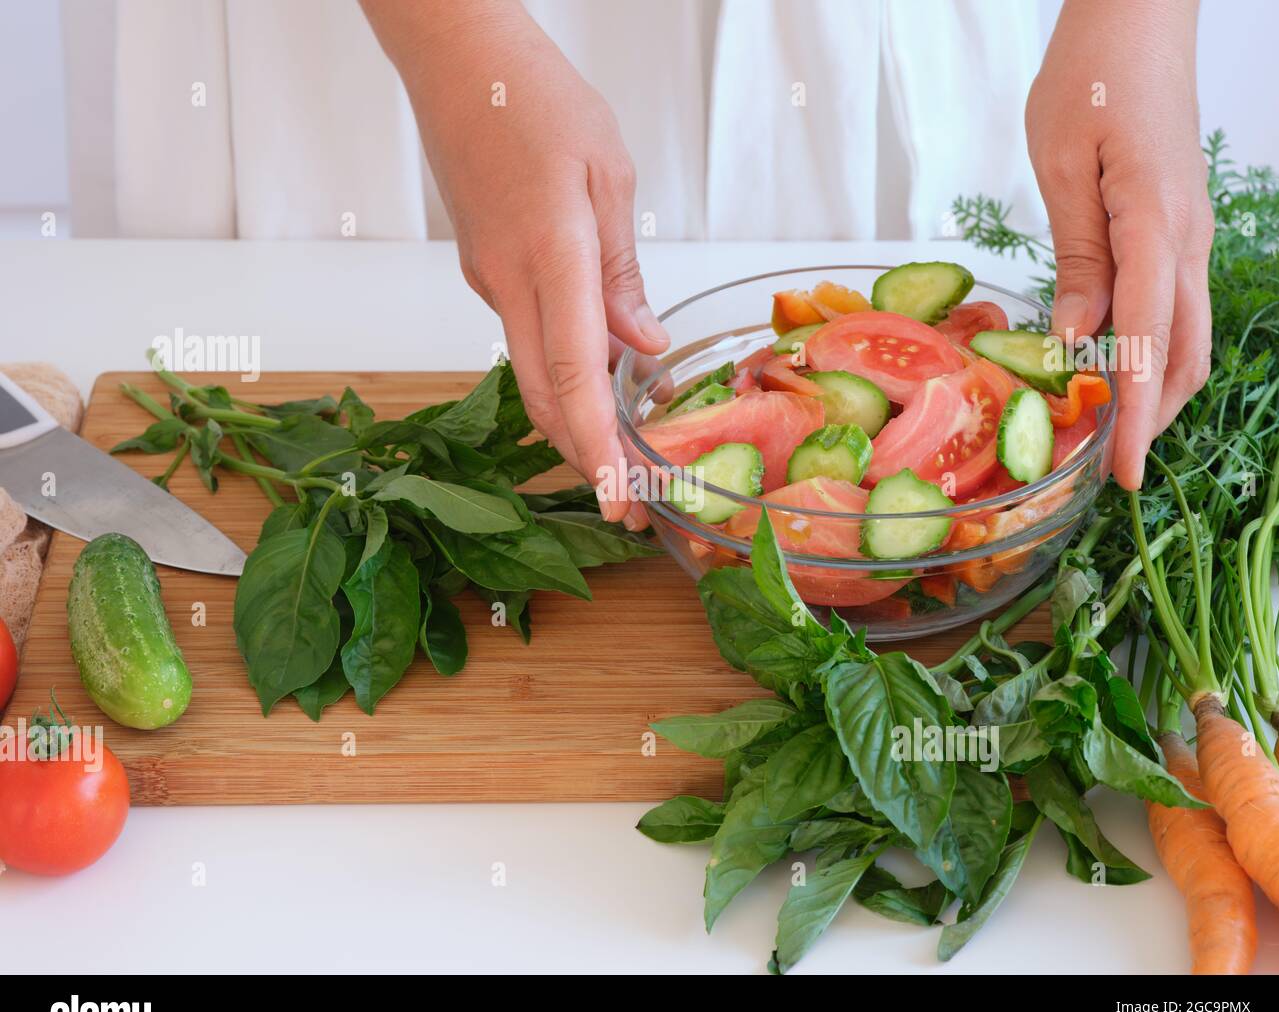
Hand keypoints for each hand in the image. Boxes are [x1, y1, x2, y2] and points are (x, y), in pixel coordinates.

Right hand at [361, 0, 667, 526]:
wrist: (455, 61)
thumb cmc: (535, 97)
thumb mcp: (607, 174)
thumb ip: (621, 273)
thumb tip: (641, 346)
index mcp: (548, 256)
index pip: (573, 377)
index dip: (598, 448)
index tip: (620, 499)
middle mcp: (509, 283)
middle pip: (545, 398)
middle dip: (588, 459)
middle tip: (630, 503)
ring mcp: (490, 282)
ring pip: (533, 375)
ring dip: (575, 423)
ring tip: (624, 453)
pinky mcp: (486, 273)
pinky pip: (528, 338)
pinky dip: (564, 371)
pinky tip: (601, 376)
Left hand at [1026, 0, 1212, 489]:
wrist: (1138, 19)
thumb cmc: (1092, 79)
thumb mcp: (1063, 168)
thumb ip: (1078, 259)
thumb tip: (1076, 340)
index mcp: (1156, 227)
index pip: (1150, 344)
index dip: (1138, 416)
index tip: (1123, 472)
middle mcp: (1186, 239)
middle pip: (1186, 352)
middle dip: (1155, 417)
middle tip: (1112, 468)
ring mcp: (1189, 234)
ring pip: (1187, 333)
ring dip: (1158, 388)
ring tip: (1113, 431)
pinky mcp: (1178, 227)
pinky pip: (1173, 304)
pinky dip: (1153, 349)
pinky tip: (1117, 367)